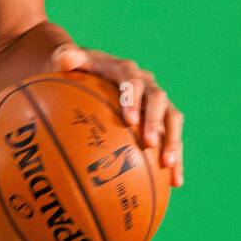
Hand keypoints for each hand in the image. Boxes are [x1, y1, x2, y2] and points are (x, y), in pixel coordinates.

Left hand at [50, 43, 183, 187]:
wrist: (93, 73)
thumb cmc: (77, 71)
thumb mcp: (68, 61)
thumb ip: (66, 58)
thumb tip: (65, 59)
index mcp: (126, 70)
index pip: (132, 81)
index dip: (133, 99)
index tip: (129, 120)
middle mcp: (147, 84)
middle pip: (159, 99)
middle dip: (155, 122)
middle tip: (150, 143)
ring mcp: (157, 102)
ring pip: (172, 119)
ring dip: (173, 141)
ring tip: (168, 165)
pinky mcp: (162, 120)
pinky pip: (172, 138)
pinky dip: (176, 158)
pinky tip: (175, 182)